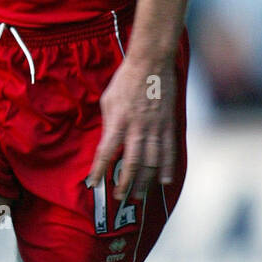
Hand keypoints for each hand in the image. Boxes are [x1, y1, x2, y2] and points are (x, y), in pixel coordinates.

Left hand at [87, 56, 175, 200]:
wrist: (151, 63)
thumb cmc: (125, 80)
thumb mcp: (108, 101)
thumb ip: (108, 124)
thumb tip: (107, 144)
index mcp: (118, 121)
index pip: (106, 153)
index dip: (98, 170)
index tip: (92, 184)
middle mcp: (137, 128)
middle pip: (132, 163)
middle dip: (125, 183)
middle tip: (120, 198)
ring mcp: (155, 128)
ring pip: (152, 162)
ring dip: (145, 182)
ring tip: (138, 195)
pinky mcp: (169, 125)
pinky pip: (169, 151)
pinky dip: (167, 169)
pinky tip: (163, 182)